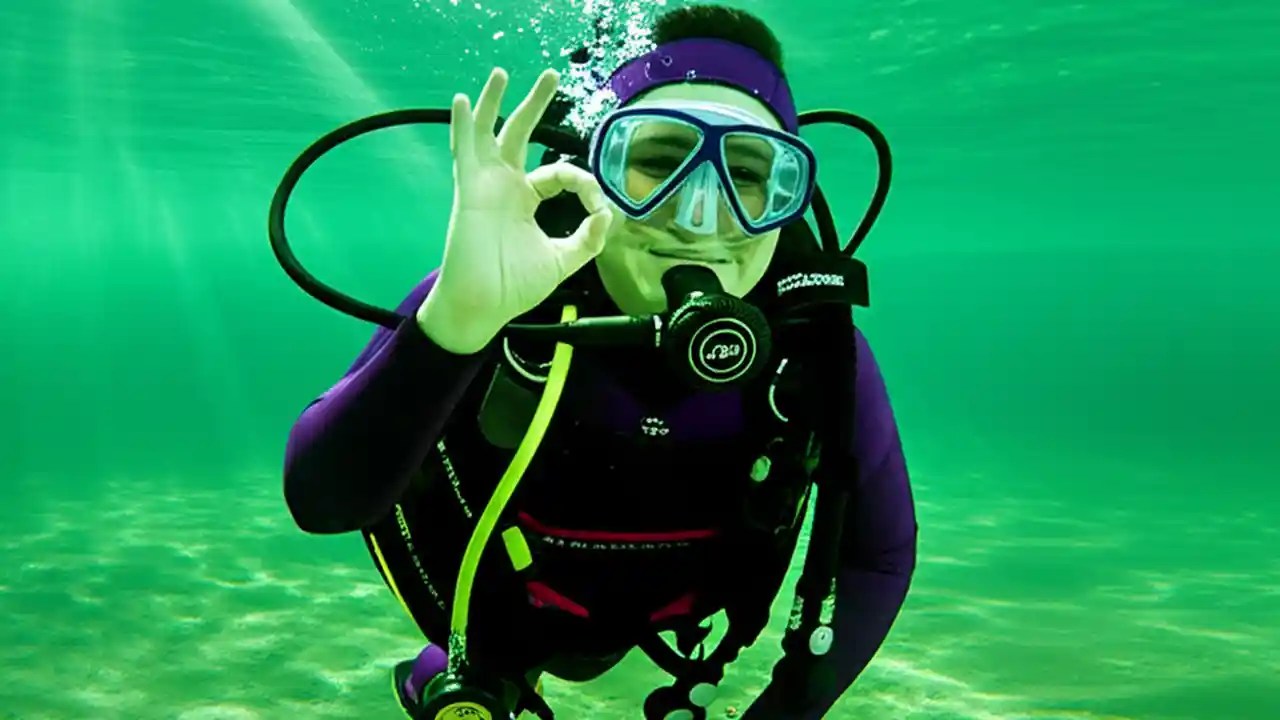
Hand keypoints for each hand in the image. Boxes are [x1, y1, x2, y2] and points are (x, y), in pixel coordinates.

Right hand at [418, 67, 612, 353]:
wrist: (482, 306)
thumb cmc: (514, 287)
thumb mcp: (562, 260)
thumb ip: (587, 239)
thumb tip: (608, 214)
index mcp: (526, 200)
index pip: (558, 174)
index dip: (583, 183)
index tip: (599, 209)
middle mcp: (505, 186)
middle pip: (521, 134)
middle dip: (536, 104)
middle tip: (552, 75)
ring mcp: (486, 185)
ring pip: (489, 133)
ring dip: (494, 102)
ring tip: (502, 72)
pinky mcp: (470, 191)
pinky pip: (464, 152)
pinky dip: (461, 126)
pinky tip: (461, 101)